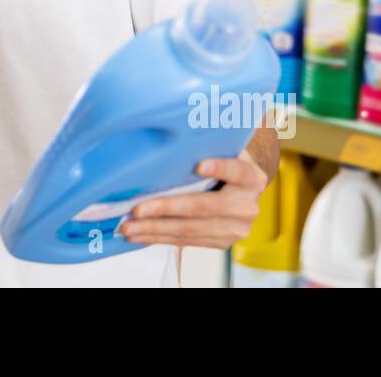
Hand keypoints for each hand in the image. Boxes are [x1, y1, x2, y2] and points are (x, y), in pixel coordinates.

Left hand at [118, 150, 269, 249]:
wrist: (243, 189)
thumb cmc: (223, 161)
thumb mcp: (224, 150)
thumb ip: (206, 147)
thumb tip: (168, 138)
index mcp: (251, 177)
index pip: (237, 171)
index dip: (219, 168)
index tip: (198, 165)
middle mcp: (247, 206)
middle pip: (204, 206)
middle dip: (166, 209)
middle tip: (137, 210)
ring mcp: (235, 228)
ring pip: (191, 229)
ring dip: (155, 229)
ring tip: (129, 227)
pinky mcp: (221, 242)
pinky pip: (186, 241)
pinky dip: (159, 238)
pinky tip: (139, 235)